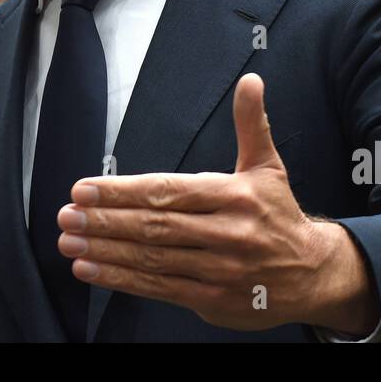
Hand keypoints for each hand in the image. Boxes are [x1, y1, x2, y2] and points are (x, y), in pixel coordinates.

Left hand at [56, 72, 376, 331]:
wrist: (313, 274)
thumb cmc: (279, 215)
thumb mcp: (267, 166)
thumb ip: (251, 124)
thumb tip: (251, 81)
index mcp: (234, 196)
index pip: (168, 191)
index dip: (123, 192)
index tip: (85, 189)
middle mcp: (226, 234)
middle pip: (154, 226)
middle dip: (105, 220)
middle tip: (67, 214)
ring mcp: (218, 270)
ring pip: (152, 259)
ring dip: (105, 250)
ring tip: (70, 239)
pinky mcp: (211, 300)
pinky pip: (158, 288)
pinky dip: (121, 279)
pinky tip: (91, 268)